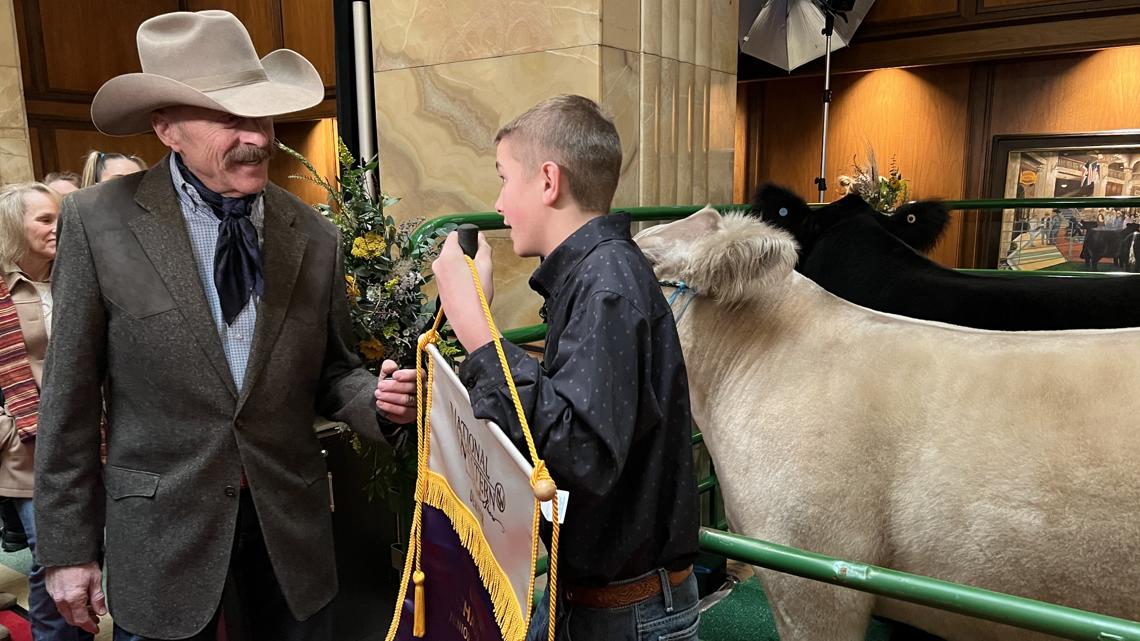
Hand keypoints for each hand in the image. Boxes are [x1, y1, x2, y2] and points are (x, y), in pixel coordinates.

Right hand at [45, 562, 104, 633]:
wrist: (65, 550)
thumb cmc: (80, 561)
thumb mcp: (96, 579)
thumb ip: (98, 597)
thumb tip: (101, 611)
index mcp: (73, 598)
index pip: (81, 620)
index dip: (89, 626)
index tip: (95, 629)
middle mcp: (61, 599)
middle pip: (71, 618)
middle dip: (83, 621)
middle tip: (94, 619)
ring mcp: (55, 595)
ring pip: (65, 612)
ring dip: (76, 614)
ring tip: (89, 609)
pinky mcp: (52, 590)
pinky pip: (60, 604)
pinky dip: (70, 606)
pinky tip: (78, 601)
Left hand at [375, 359, 417, 423]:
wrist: (389, 398)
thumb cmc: (392, 384)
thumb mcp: (388, 372)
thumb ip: (388, 366)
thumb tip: (390, 367)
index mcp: (420, 377)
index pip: (419, 375)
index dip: (407, 375)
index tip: (394, 375)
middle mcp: (423, 391)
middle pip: (412, 388)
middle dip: (394, 387)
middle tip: (381, 386)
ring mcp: (420, 404)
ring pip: (407, 401)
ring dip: (390, 398)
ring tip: (379, 395)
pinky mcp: (414, 415)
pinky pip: (404, 414)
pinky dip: (391, 409)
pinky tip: (382, 405)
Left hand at [432, 231, 494, 351]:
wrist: (468, 320)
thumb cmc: (476, 296)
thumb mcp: (486, 267)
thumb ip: (484, 248)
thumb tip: (480, 239)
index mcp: (448, 256)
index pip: (455, 234)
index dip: (467, 238)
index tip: (476, 248)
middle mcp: (439, 264)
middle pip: (452, 249)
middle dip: (465, 253)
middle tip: (478, 266)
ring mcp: (437, 276)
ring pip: (450, 262)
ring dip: (462, 266)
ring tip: (474, 279)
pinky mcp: (439, 287)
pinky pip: (448, 274)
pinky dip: (457, 276)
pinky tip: (468, 287)